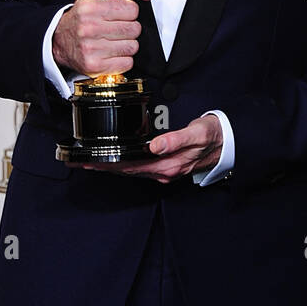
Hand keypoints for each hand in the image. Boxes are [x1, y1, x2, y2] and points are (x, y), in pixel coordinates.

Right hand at [52, 0, 152, 76]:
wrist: (59, 40)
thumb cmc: (82, 18)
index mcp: (91, 8)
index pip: (132, 10)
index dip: (129, 12)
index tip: (121, 14)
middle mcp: (89, 28)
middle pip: (134, 29)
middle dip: (129, 28)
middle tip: (118, 28)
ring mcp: (91, 48)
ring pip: (132, 47)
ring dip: (127, 45)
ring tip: (114, 41)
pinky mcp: (94, 66)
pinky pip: (127, 63)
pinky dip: (123, 59)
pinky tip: (112, 53)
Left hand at [79, 113, 223, 183]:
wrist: (227, 142)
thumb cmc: (212, 136)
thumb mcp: (197, 134)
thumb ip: (176, 139)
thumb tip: (156, 146)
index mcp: (168, 165)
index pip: (130, 166)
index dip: (108, 164)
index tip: (90, 161)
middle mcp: (163, 171)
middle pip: (126, 170)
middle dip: (103, 167)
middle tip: (80, 163)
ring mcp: (164, 170)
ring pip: (131, 171)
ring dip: (110, 167)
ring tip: (90, 163)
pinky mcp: (165, 166)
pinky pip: (138, 168)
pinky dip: (123, 164)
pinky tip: (114, 160)